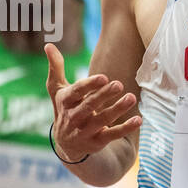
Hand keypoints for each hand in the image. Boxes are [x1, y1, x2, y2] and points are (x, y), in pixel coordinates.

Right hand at [45, 43, 141, 162]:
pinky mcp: (97, 142)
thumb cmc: (64, 108)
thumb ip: (55, 67)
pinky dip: (125, 128)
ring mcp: (85, 131)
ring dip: (117, 109)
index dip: (89, 85)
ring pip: (102, 120)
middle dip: (104, 96)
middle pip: (89, 106)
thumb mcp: (57, 89)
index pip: (76, 92)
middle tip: (118, 84)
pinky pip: (112, 135)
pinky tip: (138, 120)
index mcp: (65, 102)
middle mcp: (73, 118)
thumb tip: (48, 44)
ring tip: (132, 98)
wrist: (66, 143)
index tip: (103, 77)